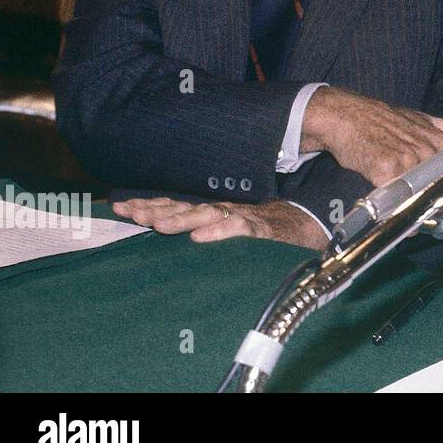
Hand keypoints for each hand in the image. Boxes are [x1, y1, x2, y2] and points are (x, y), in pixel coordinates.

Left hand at [111, 197, 327, 248]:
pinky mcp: (268, 230)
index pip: (180, 205)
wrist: (322, 226)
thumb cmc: (280, 230)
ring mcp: (249, 218)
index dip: (151, 205)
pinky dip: (222, 231)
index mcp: (220, 210)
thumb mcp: (242, 228)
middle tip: (126, 212)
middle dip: (155, 209)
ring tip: (157, 225)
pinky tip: (201, 236)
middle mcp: (230, 210)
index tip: (121, 206)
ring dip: (182, 218)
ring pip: (210, 215)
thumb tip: (185, 233)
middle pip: (187, 207)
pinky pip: (243, 229)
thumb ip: (217, 227)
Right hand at [301, 87, 442, 187]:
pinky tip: (380, 186)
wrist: (346, 116)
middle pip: (435, 185)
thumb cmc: (382, 119)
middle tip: (415, 197)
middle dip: (427, 197)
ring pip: (415, 192)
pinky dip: (389, 199)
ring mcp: (407, 159)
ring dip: (407, 198)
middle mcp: (426, 149)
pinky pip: (394, 195)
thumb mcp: (421, 118)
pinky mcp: (386, 169)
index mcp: (436, 139)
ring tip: (392, 184)